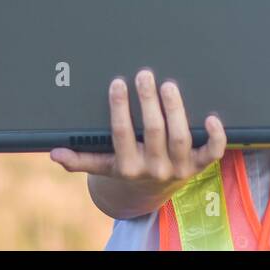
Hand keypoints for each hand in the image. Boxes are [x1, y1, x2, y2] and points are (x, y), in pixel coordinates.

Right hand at [50, 69, 225, 204]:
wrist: (150, 194)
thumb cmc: (126, 169)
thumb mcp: (103, 166)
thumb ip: (80, 159)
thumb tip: (54, 152)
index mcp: (128, 167)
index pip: (122, 135)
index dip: (120, 108)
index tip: (117, 83)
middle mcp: (155, 168)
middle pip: (154, 132)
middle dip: (148, 101)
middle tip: (144, 75)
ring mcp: (180, 167)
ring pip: (180, 137)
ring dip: (176, 109)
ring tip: (168, 85)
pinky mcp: (199, 166)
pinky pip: (212, 153)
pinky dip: (215, 137)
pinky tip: (211, 117)